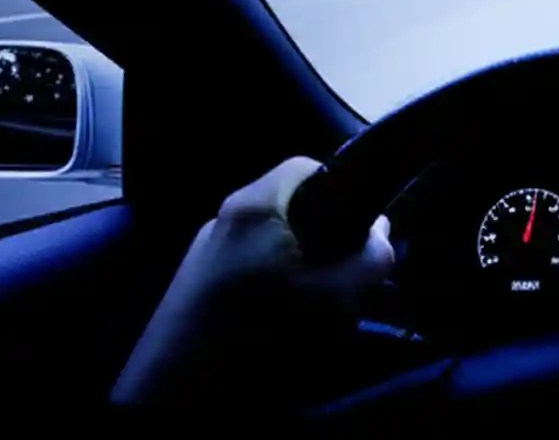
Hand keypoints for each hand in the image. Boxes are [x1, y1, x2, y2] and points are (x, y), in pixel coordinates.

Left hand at [112, 157, 394, 407]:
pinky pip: (247, 266)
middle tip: (347, 272)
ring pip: (270, 240)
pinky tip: (281, 323)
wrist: (175, 393)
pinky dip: (272, 284)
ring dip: (299, 265)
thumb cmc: (259, 331)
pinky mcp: (194, 284)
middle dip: (324, 235)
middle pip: (289, 205)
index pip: (306, 166)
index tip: (363, 226)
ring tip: (318, 304)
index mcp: (254, 205)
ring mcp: (203, 251)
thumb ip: (367, 260)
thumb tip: (382, 233)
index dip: (343, 186)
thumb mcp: (332, 299)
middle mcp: (223, 217)